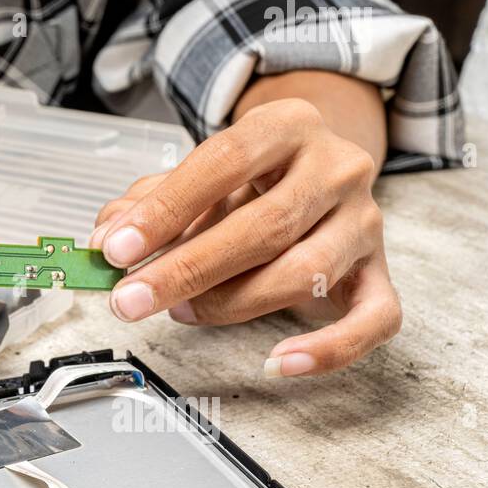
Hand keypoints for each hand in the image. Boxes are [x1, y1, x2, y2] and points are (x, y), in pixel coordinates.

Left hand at [89, 98, 399, 376]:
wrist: (317, 169)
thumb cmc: (249, 177)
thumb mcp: (196, 175)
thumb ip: (148, 201)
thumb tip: (106, 237)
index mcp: (288, 125)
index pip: (224, 162)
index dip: (166, 210)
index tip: (117, 249)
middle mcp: (337, 167)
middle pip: (265, 225)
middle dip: (188, 269)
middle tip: (131, 299)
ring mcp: (365, 221)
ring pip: (306, 272)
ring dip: (232, 302)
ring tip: (181, 311)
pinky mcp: (381, 273)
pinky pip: (373, 320)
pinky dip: (327, 349)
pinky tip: (279, 362)